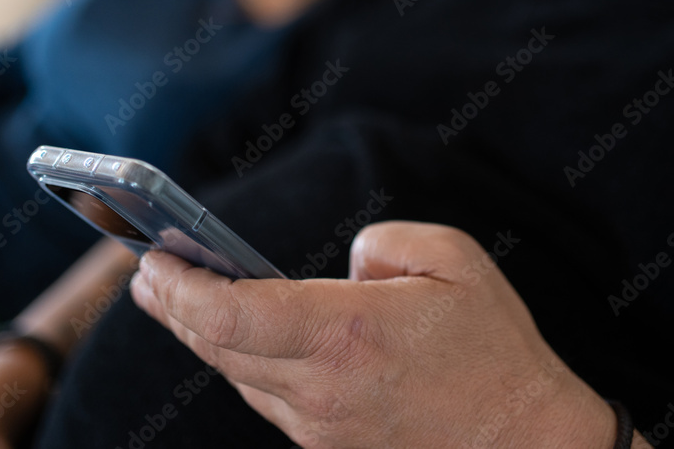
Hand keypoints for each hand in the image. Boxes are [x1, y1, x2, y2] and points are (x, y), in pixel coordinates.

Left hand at [131, 221, 619, 447]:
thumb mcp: (452, 260)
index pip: (229, 315)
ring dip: (200, 335)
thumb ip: (381, 244)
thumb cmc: (495, 348)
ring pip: (236, 376)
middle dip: (172, 306)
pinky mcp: (329, 442)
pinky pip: (267, 396)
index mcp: (345, 334)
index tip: (153, 259)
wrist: (527, 441)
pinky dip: (239, 362)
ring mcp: (321, 423)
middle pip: (216, 348)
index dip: (178, 287)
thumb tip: (343, 266)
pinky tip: (236, 339)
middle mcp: (320, 387)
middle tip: (146, 274)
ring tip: (176, 300)